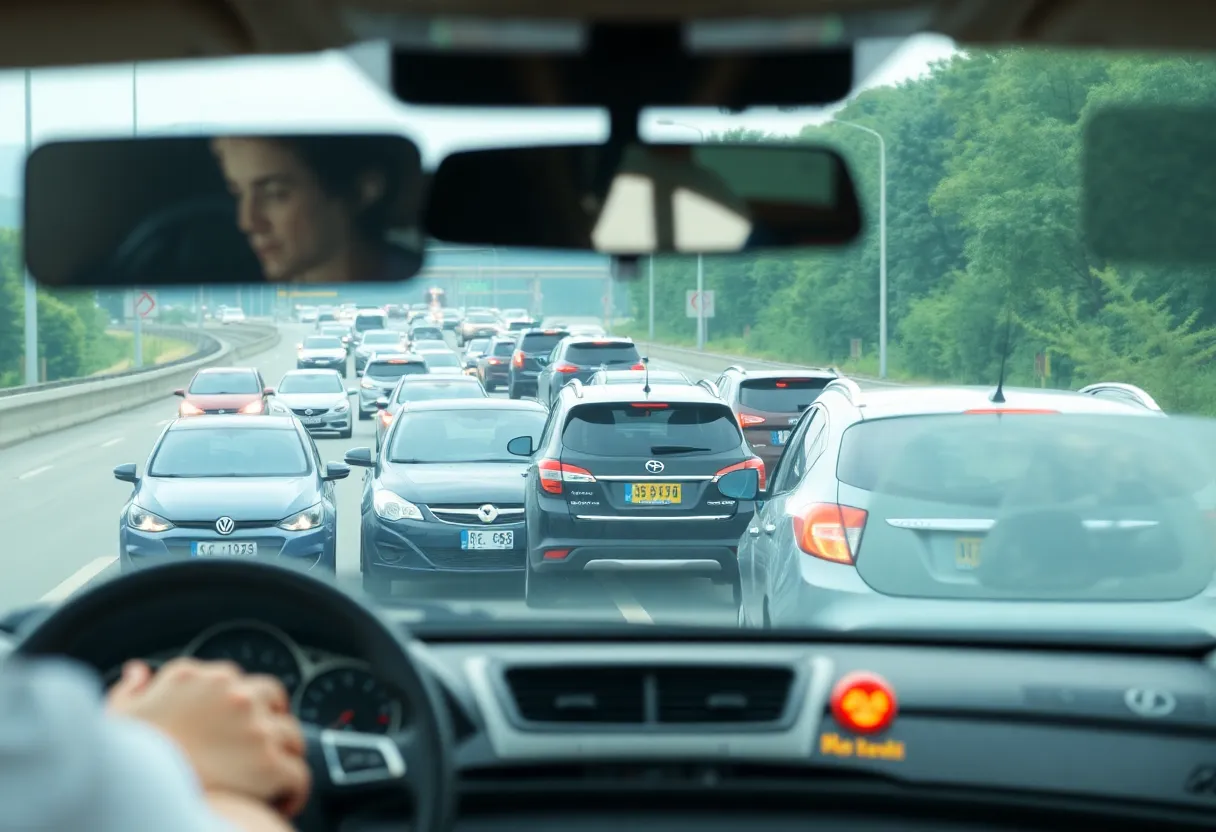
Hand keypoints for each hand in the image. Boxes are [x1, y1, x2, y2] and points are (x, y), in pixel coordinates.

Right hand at [107, 658, 310, 817]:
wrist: (132, 795)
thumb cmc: (119, 761)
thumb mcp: (116, 718)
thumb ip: (131, 691)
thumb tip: (139, 672)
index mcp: (194, 677)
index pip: (230, 678)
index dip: (235, 700)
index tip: (232, 721)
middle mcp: (231, 693)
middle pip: (270, 696)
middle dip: (269, 717)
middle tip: (258, 745)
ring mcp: (253, 726)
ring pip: (290, 733)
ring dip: (284, 753)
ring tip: (273, 776)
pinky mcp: (267, 763)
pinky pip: (297, 774)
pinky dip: (294, 791)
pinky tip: (282, 804)